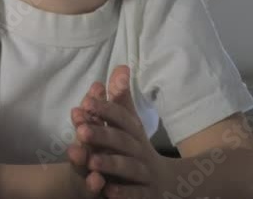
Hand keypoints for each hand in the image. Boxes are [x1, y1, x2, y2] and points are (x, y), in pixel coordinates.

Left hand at [71, 65, 170, 197]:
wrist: (171, 182)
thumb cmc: (138, 147)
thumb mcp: (131, 123)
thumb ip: (121, 98)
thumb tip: (120, 66)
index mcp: (133, 132)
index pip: (121, 117)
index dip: (105, 110)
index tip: (86, 102)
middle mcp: (139, 150)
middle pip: (122, 141)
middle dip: (102, 135)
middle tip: (81, 131)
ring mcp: (144, 173)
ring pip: (128, 168)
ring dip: (110, 164)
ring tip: (92, 163)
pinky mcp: (147, 193)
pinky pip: (136, 194)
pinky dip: (124, 194)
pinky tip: (108, 192)